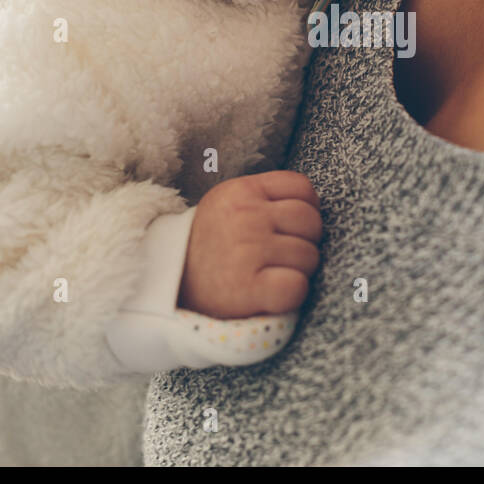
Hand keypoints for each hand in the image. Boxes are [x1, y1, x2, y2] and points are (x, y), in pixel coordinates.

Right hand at [178, 171, 323, 318]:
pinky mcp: (247, 288)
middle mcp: (243, 216)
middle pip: (311, 222)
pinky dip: (291, 295)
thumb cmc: (212, 246)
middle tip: (279, 257)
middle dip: (304, 242)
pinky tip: (271, 294)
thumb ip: (266, 198)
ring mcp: (246, 250)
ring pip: (310, 256)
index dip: (306, 210)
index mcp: (240, 190)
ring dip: (298, 271)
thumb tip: (315, 207)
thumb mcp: (229, 205)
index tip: (289, 229)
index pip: (303, 189)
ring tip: (269, 275)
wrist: (169, 287)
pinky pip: (298, 287)